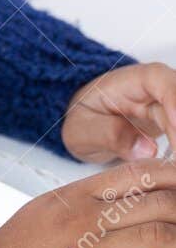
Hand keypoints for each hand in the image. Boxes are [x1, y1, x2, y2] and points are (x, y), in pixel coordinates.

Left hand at [61, 61, 175, 164]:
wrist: (85, 124)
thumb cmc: (82, 119)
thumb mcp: (82, 130)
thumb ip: (109, 134)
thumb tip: (148, 149)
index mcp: (128, 81)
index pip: (157, 78)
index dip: (173, 98)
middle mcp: (153, 90)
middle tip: (175, 161)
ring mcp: (165, 107)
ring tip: (174, 168)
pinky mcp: (172, 125)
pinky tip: (174, 168)